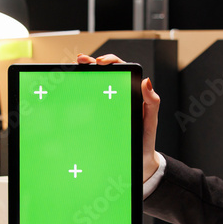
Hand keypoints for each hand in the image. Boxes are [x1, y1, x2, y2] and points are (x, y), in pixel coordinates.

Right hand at [77, 53, 160, 181]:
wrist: (137, 162)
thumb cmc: (144, 140)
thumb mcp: (150, 121)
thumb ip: (151, 102)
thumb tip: (146, 81)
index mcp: (131, 93)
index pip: (121, 70)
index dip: (110, 61)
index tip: (101, 62)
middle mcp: (117, 96)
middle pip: (103, 74)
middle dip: (91, 63)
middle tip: (82, 61)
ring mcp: (106, 106)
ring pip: (93, 86)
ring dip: (83, 75)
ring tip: (74, 68)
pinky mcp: (97, 118)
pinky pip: (87, 104)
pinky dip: (78, 95)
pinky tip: (70, 91)